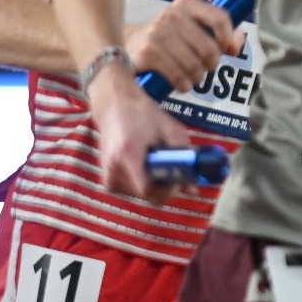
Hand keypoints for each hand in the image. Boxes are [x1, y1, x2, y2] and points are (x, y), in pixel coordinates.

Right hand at [86, 71, 191, 203]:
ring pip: (141, 196)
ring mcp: (109, 177)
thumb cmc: (142, 114)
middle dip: (163, 186)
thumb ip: (185, 157)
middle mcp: (114, 170)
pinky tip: (143, 165)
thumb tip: (194, 189)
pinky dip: (142, 183)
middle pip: (147, 195)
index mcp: (128, 156)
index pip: (148, 191)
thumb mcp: (170, 129)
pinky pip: (132, 191)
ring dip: (153, 184)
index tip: (176, 179)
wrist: (113, 106)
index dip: (167, 190)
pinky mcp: (107, 180)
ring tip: (153, 162)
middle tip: (168, 168)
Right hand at [125, 0, 237, 92]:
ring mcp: (158, 33)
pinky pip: (179, 76)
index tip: (227, 50)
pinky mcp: (149, 53)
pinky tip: (181, 84)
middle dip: (211, 65)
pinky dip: (184, 85)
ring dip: (197, 78)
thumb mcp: (190, 28)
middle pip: (210, 48)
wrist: (127, 46)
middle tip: (204, 68)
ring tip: (191, 78)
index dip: (228, 39)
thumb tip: (238, 41)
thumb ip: (217, 32)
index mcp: (185, 4)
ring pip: (195, 66)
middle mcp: (172, 15)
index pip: (219, 18)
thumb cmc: (166, 39)